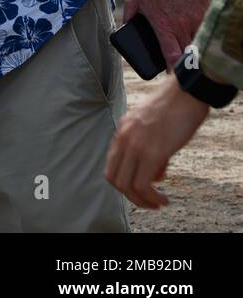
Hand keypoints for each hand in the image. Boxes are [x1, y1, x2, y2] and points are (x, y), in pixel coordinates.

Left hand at [105, 75, 210, 208]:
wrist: (185, 94)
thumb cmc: (174, 109)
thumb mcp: (152, 128)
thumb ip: (148, 149)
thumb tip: (156, 174)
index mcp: (121, 131)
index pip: (111, 164)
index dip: (124, 181)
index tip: (142, 187)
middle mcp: (123, 139)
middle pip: (114, 178)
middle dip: (130, 195)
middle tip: (148, 201)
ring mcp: (135, 146)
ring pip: (126, 185)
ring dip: (142, 201)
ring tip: (157, 203)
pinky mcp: (152, 153)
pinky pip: (142, 184)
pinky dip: (150, 198)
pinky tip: (163, 200)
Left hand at [122, 0, 209, 67]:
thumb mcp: (133, 1)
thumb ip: (128, 18)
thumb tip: (124, 31)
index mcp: (164, 26)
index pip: (172, 56)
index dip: (172, 68)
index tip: (170, 72)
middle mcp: (182, 25)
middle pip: (187, 53)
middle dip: (183, 61)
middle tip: (178, 64)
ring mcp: (196, 18)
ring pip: (199, 42)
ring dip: (194, 48)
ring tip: (186, 50)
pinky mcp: (205, 11)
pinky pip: (206, 28)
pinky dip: (201, 34)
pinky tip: (195, 35)